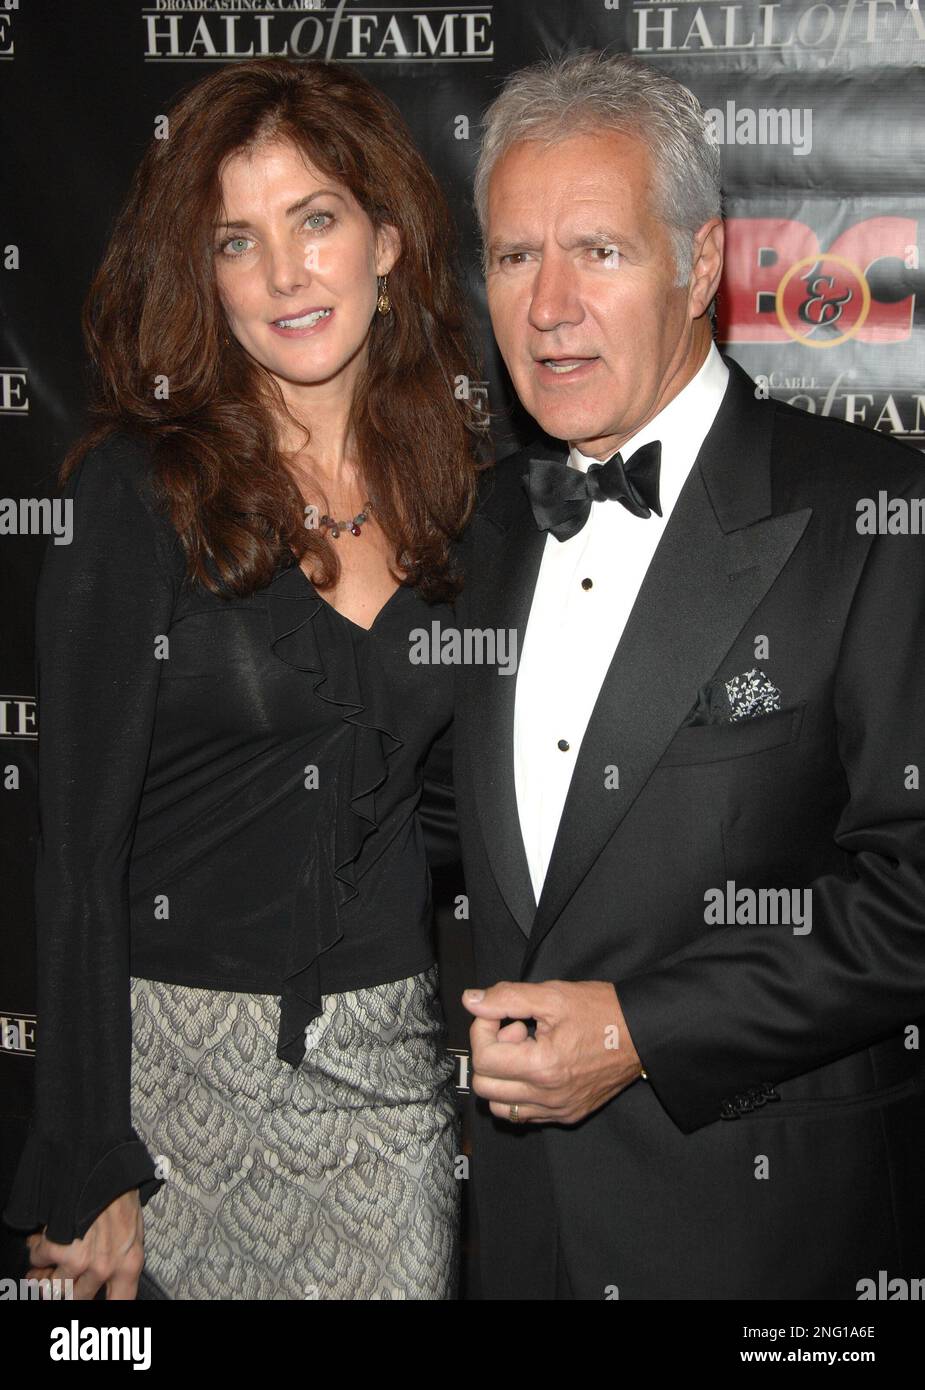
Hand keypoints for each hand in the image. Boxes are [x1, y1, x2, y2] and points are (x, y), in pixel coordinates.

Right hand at [25, 1188, 144, 1299]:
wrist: (106, 1166)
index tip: (88, 1298)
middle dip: (65, 1287)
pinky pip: (38, 1259)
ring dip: (47, 1271)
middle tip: (59, 1274)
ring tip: (50, 1255)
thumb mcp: (134, 1229)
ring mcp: (79, 1261)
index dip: (102, 1308)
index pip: (120, 1304)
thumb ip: (120, 1260)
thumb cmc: (121, 1193)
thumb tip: (102, 1281)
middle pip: (76, 1299)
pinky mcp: (57, 1248)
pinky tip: (47, 1234)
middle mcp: (104, 1268)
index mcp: (129, 1265)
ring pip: (52, 1285)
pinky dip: (38, 1248)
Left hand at [463, 980, 642, 1125]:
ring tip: (525, 1051)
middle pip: (485, 1085)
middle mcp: (549, 1096)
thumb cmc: (601, 1012)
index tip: (499, 1014)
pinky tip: (536, 1066)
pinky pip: (524, 1114)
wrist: (643, 1034)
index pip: (484, 1058)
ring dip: (502, 1076)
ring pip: (501, 1106)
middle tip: (514, 1030)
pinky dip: (519, 1092)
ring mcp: (558, 1110)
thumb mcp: (553, 995)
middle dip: (490, 1052)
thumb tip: (471, 1001)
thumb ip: (507, 998)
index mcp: (543, 1066)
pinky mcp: (568, 1115)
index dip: (482, 1029)